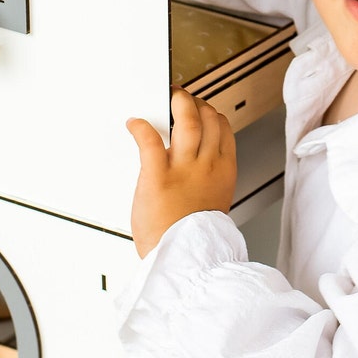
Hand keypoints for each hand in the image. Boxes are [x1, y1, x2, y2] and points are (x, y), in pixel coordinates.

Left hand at [127, 89, 237, 256]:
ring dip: (176, 104)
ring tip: (166, 100)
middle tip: (181, 99)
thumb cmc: (195, 239)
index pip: (223, 128)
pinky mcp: (157, 175)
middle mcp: (206, 164)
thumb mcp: (214, 203)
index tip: (201, 108)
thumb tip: (194, 171)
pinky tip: (135, 124)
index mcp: (223, 171)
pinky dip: (140, 128)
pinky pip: (150, 141)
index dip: (211, 112)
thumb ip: (207, 181)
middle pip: (207, 117)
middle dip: (194, 103)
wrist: (185, 258)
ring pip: (186, 120)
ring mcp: (183, 167)